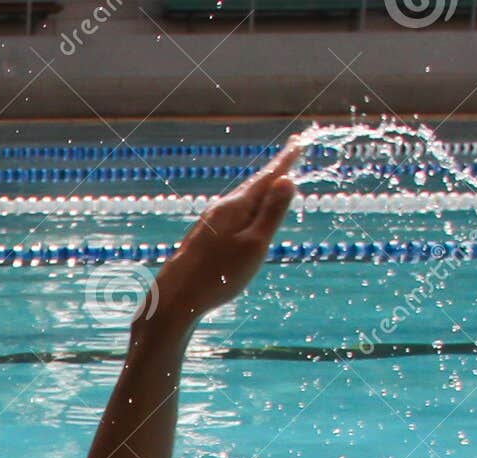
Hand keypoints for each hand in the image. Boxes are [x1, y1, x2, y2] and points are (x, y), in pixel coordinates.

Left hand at [149, 142, 299, 326]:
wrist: (177, 297)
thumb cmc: (220, 275)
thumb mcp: (254, 245)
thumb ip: (271, 213)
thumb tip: (287, 180)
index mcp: (237, 207)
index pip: (267, 178)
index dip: (285, 161)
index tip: (299, 141)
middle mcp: (222, 209)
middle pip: (254, 186)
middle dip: (274, 172)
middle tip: (291, 155)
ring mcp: (212, 223)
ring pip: (243, 201)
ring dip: (261, 190)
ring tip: (274, 182)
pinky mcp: (206, 238)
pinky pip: (234, 215)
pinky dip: (249, 207)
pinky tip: (247, 216)